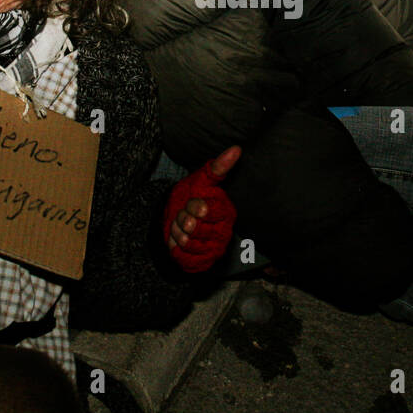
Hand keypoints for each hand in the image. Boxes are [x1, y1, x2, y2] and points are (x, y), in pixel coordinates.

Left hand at [164, 146, 240, 272]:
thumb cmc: (192, 198)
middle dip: (182, 219)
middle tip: (184, 216)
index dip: (192, 206)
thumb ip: (218, 167)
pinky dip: (175, 248)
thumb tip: (236, 148)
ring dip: (177, 233)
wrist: (177, 221)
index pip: (205, 210)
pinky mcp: (204, 263)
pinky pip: (183, 257)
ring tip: (181, 227)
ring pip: (187, 242)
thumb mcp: (201, 180)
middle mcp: (225, 232)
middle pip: (194, 227)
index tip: (191, 203)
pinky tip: (180, 242)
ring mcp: (215, 250)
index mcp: (227, 212)